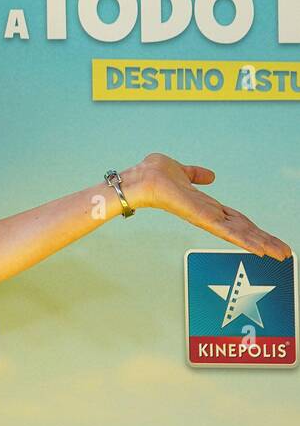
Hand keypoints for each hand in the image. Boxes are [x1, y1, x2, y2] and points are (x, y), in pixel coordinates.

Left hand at [126, 153, 292, 260]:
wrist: (140, 178)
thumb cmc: (153, 175)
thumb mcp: (181, 171)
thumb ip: (195, 175)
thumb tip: (210, 176)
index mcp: (205, 205)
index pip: (235, 219)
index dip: (253, 228)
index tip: (269, 237)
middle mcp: (208, 215)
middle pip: (243, 229)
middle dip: (265, 241)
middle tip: (285, 253)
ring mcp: (205, 218)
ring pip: (240, 233)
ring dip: (263, 244)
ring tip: (282, 254)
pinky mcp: (201, 218)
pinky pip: (227, 231)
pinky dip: (246, 240)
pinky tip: (261, 249)